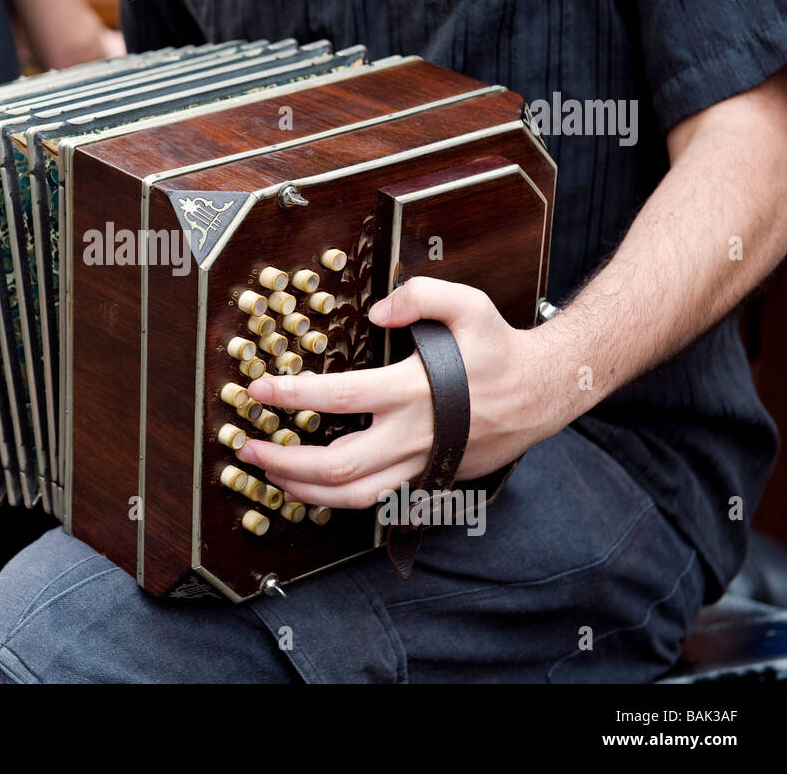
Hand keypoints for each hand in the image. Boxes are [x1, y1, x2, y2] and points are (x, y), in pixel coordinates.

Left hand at [237, 277, 565, 509]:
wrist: (544, 394)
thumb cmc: (500, 348)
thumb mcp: (470, 305)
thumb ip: (422, 295)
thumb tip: (379, 308)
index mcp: (415, 391)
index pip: (341, 398)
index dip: (295, 395)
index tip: (259, 389)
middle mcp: (414, 435)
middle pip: (339, 465)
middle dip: (286, 462)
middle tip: (249, 449)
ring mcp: (421, 462)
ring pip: (355, 496)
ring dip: (306, 491)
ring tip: (272, 476)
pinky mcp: (427, 478)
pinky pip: (376, 499)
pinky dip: (338, 499)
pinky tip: (311, 486)